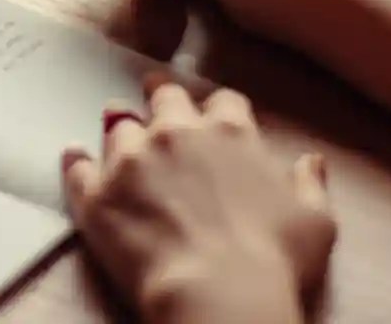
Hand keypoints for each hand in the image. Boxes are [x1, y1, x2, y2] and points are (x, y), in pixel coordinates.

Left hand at [61, 74, 336, 323]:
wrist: (218, 293)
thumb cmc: (273, 261)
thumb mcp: (315, 222)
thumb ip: (309, 185)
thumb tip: (311, 162)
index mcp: (230, 133)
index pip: (223, 101)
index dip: (218, 108)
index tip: (212, 115)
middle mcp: (176, 133)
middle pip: (163, 98)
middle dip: (161, 97)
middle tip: (155, 97)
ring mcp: (131, 160)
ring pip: (118, 126)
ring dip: (121, 129)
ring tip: (116, 129)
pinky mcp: (98, 193)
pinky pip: (77, 166)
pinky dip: (76, 160)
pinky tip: (74, 156)